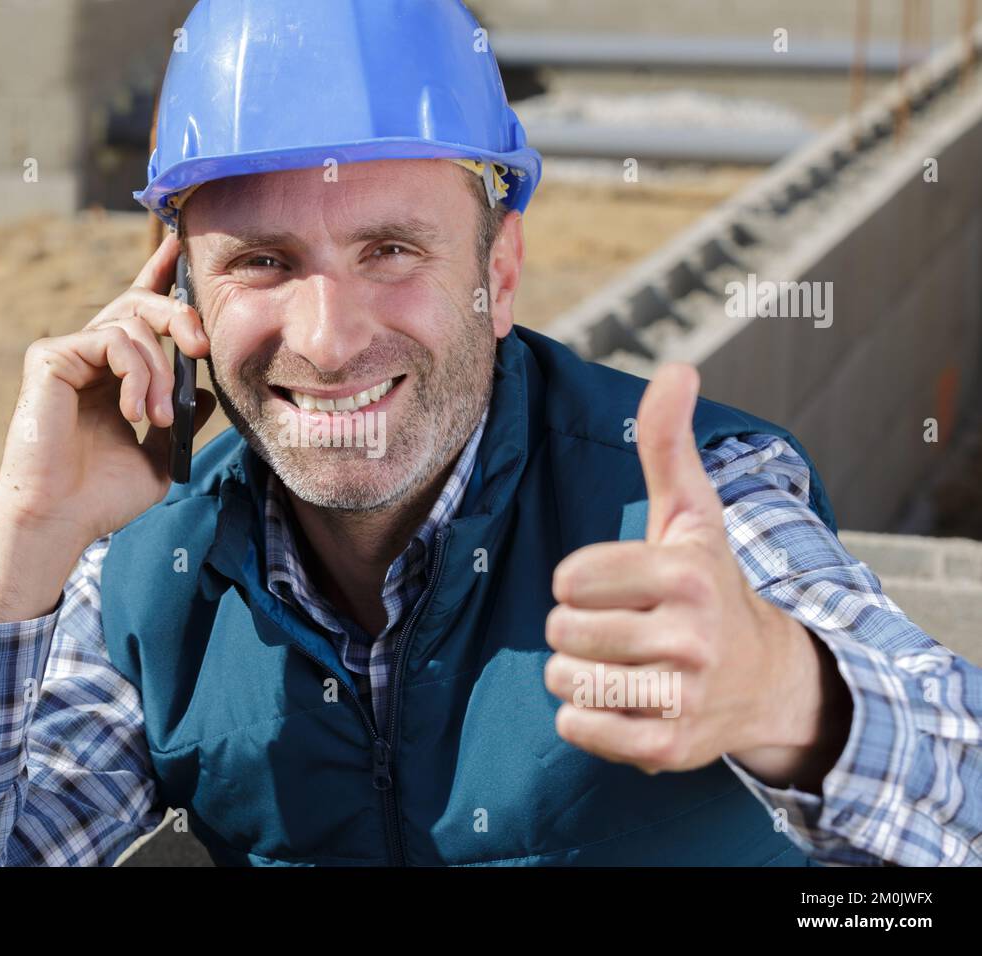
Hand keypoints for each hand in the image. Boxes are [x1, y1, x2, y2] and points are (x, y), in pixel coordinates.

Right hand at [0, 232, 215, 631]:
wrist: (61, 520)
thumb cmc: (101, 498)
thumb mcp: (160, 455)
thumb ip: (182, 419)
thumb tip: (206, 390)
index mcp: (113, 374)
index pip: (139, 314)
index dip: (159, 276)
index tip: (180, 248)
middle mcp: (89, 356)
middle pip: (140, 303)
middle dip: (179, 314)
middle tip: (202, 346)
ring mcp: (67, 353)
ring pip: (132, 323)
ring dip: (160, 371)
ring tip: (155, 418)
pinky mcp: (50, 357)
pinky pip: (111, 339)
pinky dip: (135, 372)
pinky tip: (133, 411)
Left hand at [543, 364, 840, 780]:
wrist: (768, 680)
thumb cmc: (709, 586)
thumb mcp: (692, 514)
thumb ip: (668, 444)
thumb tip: (677, 366)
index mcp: (685, 573)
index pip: (569, 578)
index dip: (581, 582)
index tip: (619, 586)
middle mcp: (690, 635)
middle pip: (561, 631)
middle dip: (578, 629)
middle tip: (625, 629)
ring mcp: (681, 696)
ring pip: (563, 680)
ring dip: (579, 673)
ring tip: (626, 665)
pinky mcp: (666, 747)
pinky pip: (576, 728)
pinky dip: (586, 717)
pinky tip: (627, 701)